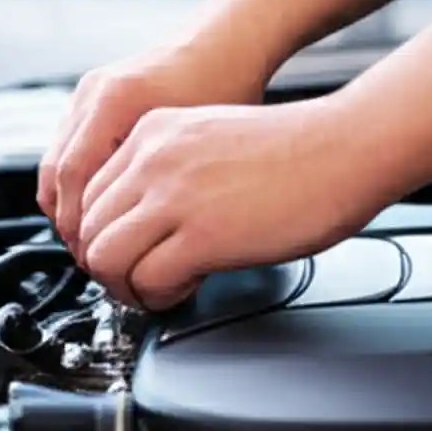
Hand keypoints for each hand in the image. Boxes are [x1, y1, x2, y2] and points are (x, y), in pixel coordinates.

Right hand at [38, 42, 264, 251]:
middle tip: (90, 257)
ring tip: (93, 240)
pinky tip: (101, 208)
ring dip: (69, 205)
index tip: (95, 257)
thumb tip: (144, 238)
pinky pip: (68, 150)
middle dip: (69, 222)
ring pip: (56, 164)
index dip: (78, 224)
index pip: (72, 177)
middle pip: (56, 174)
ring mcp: (87, 95)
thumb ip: (164, 186)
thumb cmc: (224, 83)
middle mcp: (93, 95)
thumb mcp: (199, 144)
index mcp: (115, 101)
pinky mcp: (92, 100)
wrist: (224, 42)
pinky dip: (77, 184)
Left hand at [76, 97, 385, 309]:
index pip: (88, 193)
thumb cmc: (294, 149)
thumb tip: (145, 215)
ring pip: (105, 257)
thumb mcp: (209, 137)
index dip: (101, 234)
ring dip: (124, 286)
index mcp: (151, 133)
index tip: (123, 253)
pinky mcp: (202, 235)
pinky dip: (157, 297)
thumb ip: (169, 167)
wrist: (344, 147)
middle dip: (106, 266)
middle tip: (134, 282)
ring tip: (154, 291)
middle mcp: (152, 159)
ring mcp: (173, 196)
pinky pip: (148, 280)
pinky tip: (184, 291)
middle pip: (88, 229)